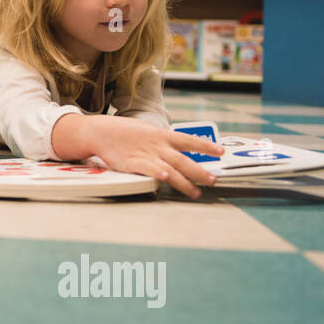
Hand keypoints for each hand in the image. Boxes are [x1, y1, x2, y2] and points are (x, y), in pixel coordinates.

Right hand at [52, 114, 223, 198]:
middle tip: (214, 180)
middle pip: (183, 159)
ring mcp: (146, 154)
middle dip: (200, 171)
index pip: (189, 140)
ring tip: (197, 192)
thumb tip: (179, 146)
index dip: (206, 146)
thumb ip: (163, 140)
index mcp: (162, 135)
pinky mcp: (133, 163)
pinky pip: (148, 169)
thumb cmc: (124, 132)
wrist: (101, 132)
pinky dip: (158, 173)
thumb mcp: (147, 131)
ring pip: (170, 169)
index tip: (221, 151)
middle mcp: (157, 145)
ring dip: (185, 181)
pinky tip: (165, 179)